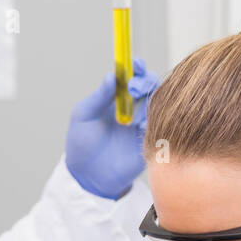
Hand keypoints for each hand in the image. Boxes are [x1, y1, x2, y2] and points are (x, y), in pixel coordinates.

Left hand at [65, 58, 159, 198]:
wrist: (87, 175)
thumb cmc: (81, 144)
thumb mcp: (83, 116)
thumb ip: (99, 97)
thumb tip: (111, 76)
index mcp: (116, 98)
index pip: (132, 76)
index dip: (136, 68)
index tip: (135, 64)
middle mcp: (132, 108)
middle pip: (150, 85)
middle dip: (145, 81)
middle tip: (133, 88)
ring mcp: (142, 124)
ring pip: (158, 104)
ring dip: (148, 101)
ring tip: (131, 113)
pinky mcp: (150, 142)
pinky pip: (160, 127)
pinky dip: (152, 123)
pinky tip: (139, 128)